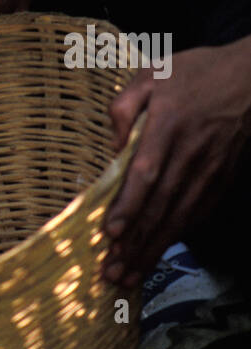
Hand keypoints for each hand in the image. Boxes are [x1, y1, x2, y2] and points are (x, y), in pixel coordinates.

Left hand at [103, 39, 250, 286]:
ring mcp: (209, 170)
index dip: (129, 206)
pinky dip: (177, 236)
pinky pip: (197, 213)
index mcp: (169, 125)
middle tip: (111, 273)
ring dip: (153, 248)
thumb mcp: (152, 73)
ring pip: (178, 217)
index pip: (146, 173)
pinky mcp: (220, 179)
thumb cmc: (193, 74)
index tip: (111, 233)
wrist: (248, 79)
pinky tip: (158, 252)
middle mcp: (190, 154)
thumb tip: (113, 146)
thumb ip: (125, 106)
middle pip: (160, 206)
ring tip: (130, 275)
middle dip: (135, 243)